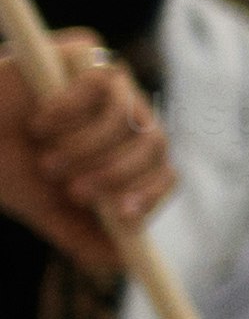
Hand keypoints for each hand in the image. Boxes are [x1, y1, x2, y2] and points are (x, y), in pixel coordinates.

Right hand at [0, 29, 169, 248]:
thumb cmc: (6, 165)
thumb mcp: (44, 207)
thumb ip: (80, 233)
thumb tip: (120, 264)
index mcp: (124, 154)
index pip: (164, 173)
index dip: (149, 195)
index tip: (121, 216)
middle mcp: (125, 116)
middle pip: (155, 144)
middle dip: (116, 174)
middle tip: (75, 190)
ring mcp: (109, 83)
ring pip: (127, 116)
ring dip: (86, 147)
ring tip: (47, 160)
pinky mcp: (85, 54)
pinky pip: (100, 82)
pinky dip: (70, 110)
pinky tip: (40, 123)